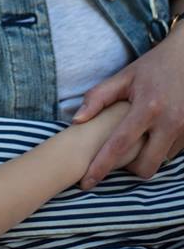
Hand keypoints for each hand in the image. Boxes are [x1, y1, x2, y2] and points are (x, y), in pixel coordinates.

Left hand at [72, 26, 183, 188]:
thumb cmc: (152, 66)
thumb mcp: (124, 76)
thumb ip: (98, 98)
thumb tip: (76, 120)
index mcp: (147, 107)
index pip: (119, 145)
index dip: (101, 166)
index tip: (87, 182)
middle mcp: (168, 122)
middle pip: (144, 166)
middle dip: (128, 169)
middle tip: (116, 159)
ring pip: (160, 162)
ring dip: (145, 158)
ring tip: (135, 141)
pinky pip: (172, 154)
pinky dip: (159, 150)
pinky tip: (151, 135)